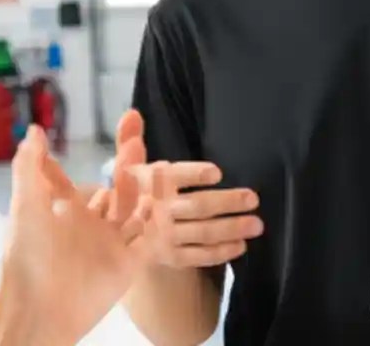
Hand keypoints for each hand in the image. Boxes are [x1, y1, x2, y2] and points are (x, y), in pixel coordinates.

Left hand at [0, 125, 153, 345]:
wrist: (41, 308)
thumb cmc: (28, 256)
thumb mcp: (26, 204)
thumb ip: (29, 166)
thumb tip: (33, 129)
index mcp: (64, 214)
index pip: (76, 183)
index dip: (98, 155)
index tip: (117, 127)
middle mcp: (90, 227)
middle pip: (117, 190)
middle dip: (127, 164)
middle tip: (136, 139)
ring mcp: (111, 246)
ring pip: (137, 211)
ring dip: (149, 190)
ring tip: (161, 166)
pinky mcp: (128, 266)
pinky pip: (150, 241)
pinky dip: (159, 223)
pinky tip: (165, 202)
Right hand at [111, 111, 264, 269]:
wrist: (113, 236)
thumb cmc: (130, 193)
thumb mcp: (126, 166)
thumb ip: (129, 138)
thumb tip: (132, 113)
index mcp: (149, 182)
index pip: (173, 176)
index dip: (194, 174)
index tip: (217, 173)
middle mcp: (156, 210)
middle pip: (197, 206)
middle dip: (227, 202)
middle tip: (253, 198)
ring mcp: (163, 236)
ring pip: (203, 232)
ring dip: (232, 228)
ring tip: (256, 224)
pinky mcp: (170, 257)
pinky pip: (199, 256)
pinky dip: (220, 252)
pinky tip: (241, 246)